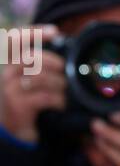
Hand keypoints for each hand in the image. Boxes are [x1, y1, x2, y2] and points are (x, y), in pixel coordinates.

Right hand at [0, 24, 65, 142]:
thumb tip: (66, 49)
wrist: (14, 133)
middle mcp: (7, 74)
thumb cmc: (28, 104)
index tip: (55, 32)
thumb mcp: (30, 82)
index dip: (35, 32)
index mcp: (11, 64)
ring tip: (67, 90)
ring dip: (59, 83)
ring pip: (41, 77)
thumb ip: (41, 67)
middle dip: (55, 62)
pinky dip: (58, 99)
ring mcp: (11, 89)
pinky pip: (44, 97)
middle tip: (66, 70)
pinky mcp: (19, 105)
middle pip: (33, 57)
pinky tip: (62, 104)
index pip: (16, 40)